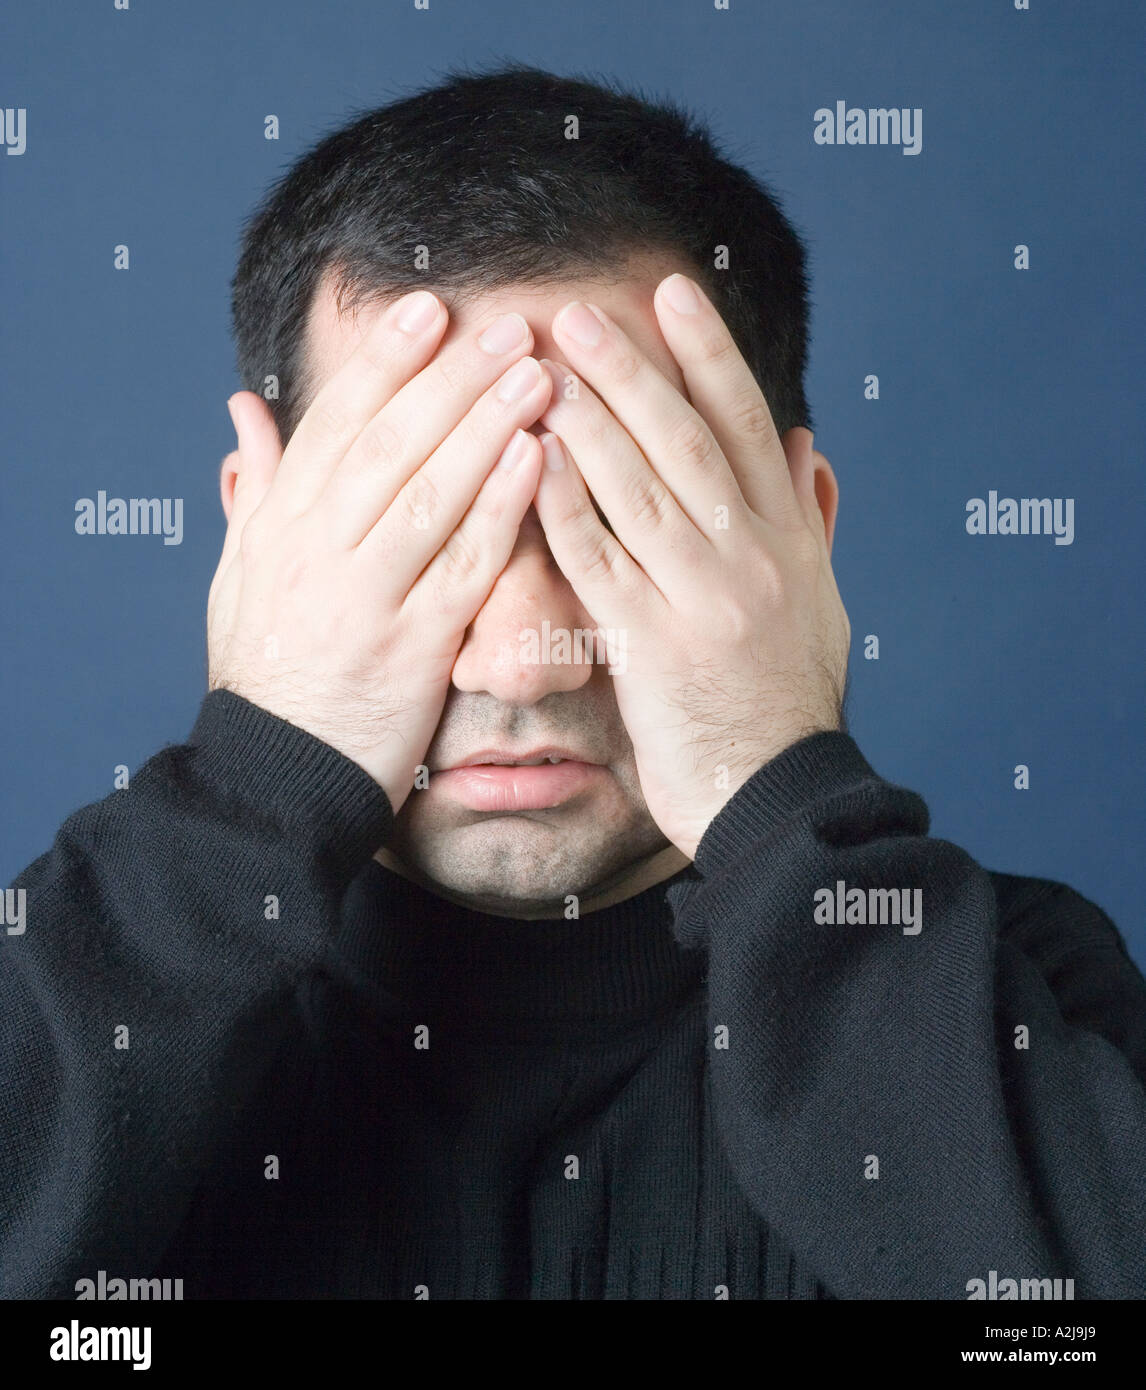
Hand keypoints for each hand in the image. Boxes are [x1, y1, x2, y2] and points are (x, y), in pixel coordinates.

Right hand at [207, 293, 550, 814]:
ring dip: (485, 428)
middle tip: (505, 324)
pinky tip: (537, 461)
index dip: (383, 363)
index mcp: (278, 528)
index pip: (333, 425)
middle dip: (449, 378)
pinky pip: (463, 567)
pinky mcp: (412, 648)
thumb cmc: (265, 675)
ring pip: (429, 494)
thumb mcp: (235, 579)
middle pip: (388, 445)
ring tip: (536, 374)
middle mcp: (318, 551)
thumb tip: (243, 412)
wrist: (274, 777)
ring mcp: (365, 598)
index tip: (427, 309)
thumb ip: (253, 492)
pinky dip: (500, 511)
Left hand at [532, 274, 850, 858]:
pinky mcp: (655, 647)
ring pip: (642, 490)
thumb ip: (809, 521)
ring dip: (590, 422)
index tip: (673, 292)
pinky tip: (533, 461)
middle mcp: (752, 556)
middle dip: (633, 370)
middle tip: (578, 313)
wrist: (779, 797)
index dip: (709, 353)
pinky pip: (600, 564)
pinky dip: (566, 509)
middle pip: (688, 442)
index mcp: (789, 539)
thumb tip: (805, 446)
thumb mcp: (820, 602)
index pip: (747, 425)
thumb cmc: (788, 702)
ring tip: (541, 367)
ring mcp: (704, 598)